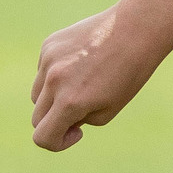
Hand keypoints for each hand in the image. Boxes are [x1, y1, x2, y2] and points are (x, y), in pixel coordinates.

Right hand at [31, 3, 160, 150]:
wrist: (135, 30)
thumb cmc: (128, 75)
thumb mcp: (107, 111)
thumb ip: (77, 120)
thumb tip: (58, 118)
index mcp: (70, 102)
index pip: (42, 137)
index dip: (57, 142)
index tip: (77, 131)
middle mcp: (53, 81)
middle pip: (37, 117)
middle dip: (55, 121)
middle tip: (82, 111)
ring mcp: (48, 60)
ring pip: (37, 94)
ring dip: (53, 98)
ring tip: (83, 85)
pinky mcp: (48, 44)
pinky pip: (43, 71)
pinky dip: (56, 75)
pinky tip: (82, 63)